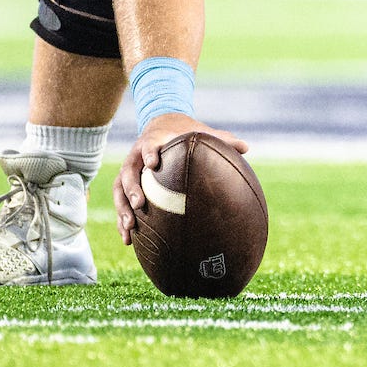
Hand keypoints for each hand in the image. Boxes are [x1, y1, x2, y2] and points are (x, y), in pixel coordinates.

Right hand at [114, 113, 251, 243]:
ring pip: (119, 189)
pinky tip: (128, 241)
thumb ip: (221, 139)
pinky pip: (120, 202)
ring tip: (130, 226)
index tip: (153, 163)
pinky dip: (122, 221)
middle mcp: (137, 156)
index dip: (149, 153)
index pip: (149, 145)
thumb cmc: (184, 133)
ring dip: (123, 207)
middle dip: (132, 187)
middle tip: (140, 203)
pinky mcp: (126, 184)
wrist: (162, 126)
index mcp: (154, 142)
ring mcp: (130, 170)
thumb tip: (246, 147)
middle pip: (129, 171)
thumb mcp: (201, 133)